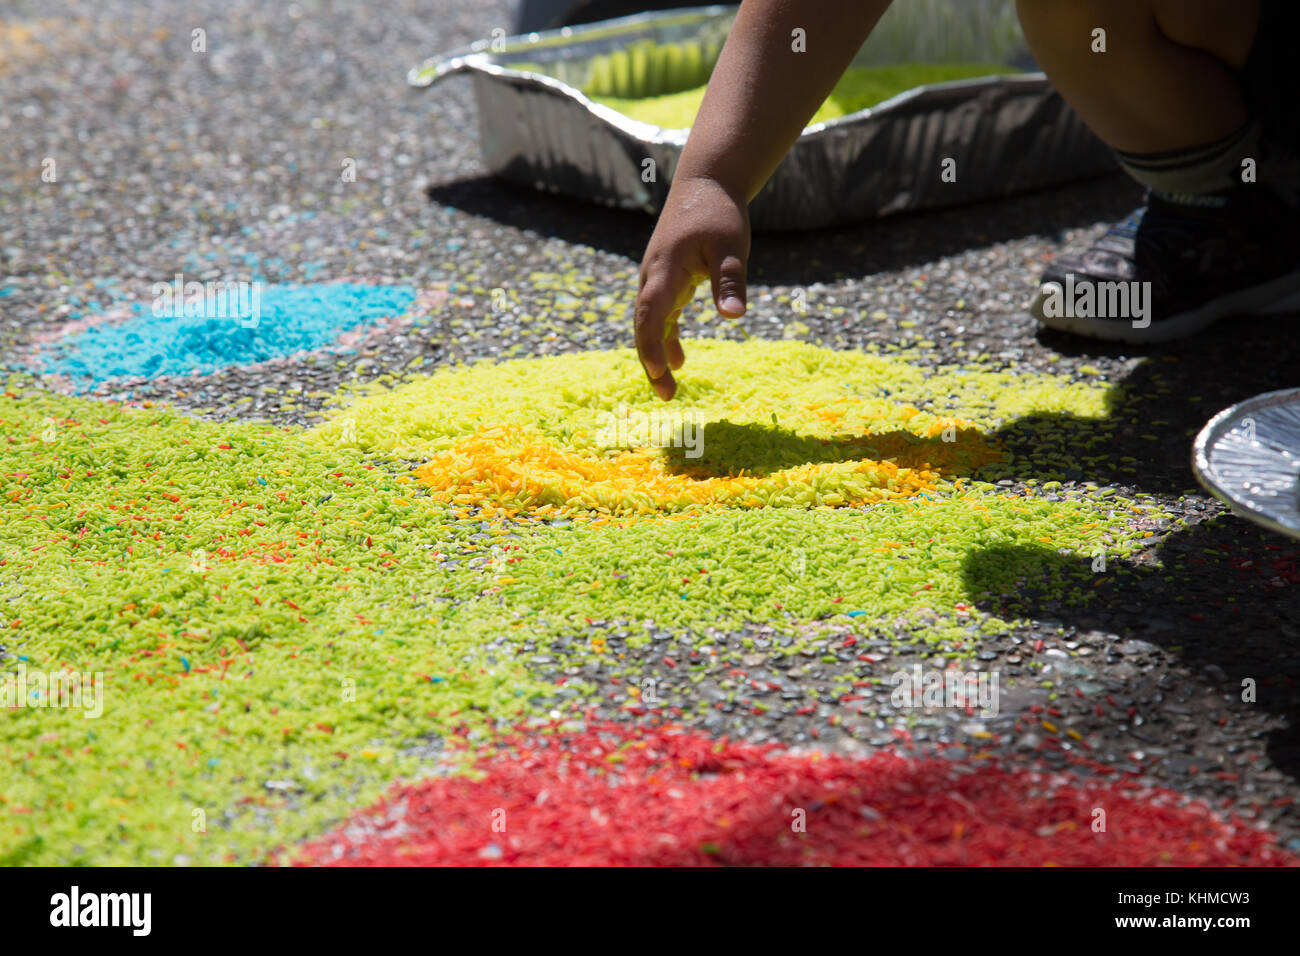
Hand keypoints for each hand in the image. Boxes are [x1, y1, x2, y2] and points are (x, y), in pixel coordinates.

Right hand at [634, 175, 749, 400]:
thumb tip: (735, 317)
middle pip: (645, 326)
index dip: (650, 345)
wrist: (706, 183)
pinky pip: (661, 316)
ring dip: (657, 356)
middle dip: (651, 362)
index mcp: (665, 269)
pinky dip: (667, 338)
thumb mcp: (731, 246)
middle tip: (667, 396)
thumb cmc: (719, 212)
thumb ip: (730, 282)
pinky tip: (679, 362)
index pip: (650, 313)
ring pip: (651, 324)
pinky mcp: (668, 280)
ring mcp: (658, 280)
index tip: (659, 372)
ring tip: (669, 390)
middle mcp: (654, 277)